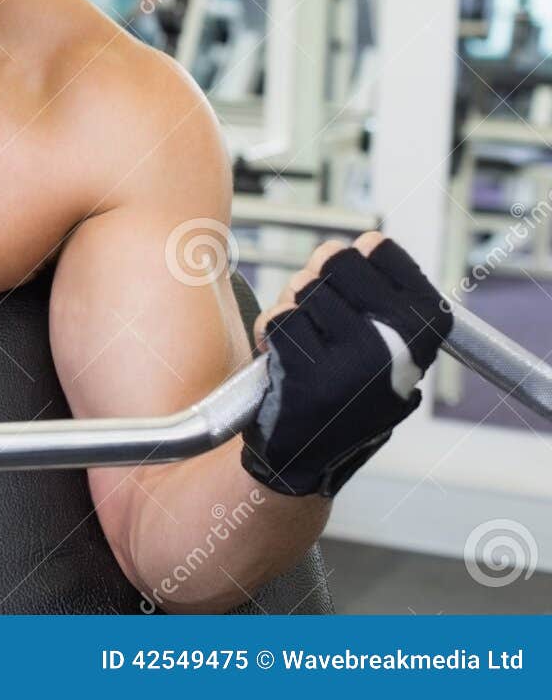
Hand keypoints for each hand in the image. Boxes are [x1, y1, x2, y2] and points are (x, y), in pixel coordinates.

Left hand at [242, 232, 451, 496]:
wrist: (307, 455)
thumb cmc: (340, 380)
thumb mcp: (378, 332)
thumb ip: (371, 283)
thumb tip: (362, 245)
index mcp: (428, 326)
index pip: (378, 249)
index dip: (349, 268)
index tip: (351, 303)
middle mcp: (402, 344)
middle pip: (336, 259)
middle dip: (314, 282)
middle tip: (317, 323)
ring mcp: (357, 362)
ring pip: (302, 289)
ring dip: (291, 312)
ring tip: (304, 350)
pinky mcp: (310, 376)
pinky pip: (277, 319)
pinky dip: (270, 335)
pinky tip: (284, 366)